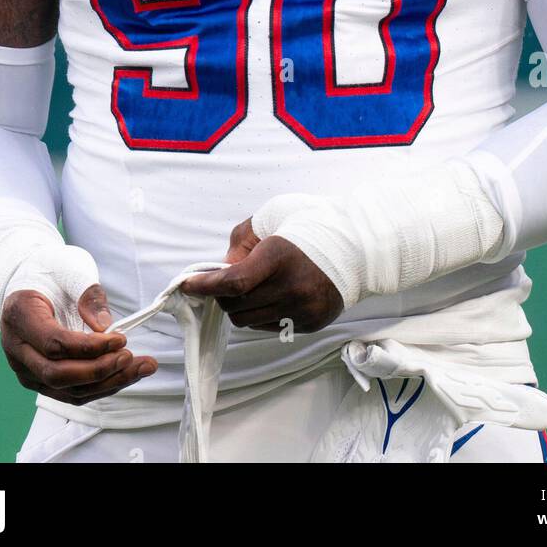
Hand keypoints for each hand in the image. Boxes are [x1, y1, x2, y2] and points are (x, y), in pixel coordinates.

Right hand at [0, 284, 156, 405]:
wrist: (31, 284)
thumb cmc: (50, 273)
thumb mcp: (70, 269)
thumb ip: (87, 293)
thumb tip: (104, 325)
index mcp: (20, 316)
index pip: (53, 343)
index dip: (89, 347)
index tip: (120, 339)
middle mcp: (17, 349)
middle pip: (57, 375)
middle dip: (99, 371)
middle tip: (130, 356)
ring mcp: (27, 369)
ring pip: (67, 390)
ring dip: (108, 383)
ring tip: (141, 368)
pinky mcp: (41, 380)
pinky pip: (72, 392)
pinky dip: (101, 386)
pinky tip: (126, 374)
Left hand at [181, 219, 342, 332]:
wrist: (358, 247)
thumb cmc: (311, 225)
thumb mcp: (272, 219)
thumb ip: (241, 243)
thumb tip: (222, 269)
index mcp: (279, 257)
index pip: (233, 282)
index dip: (205, 285)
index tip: (187, 284)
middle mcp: (290, 287)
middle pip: (236, 306)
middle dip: (222, 296)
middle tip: (224, 281)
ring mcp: (302, 309)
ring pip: (249, 321)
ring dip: (241, 306)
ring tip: (253, 287)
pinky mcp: (310, 324)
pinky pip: (270, 327)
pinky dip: (262, 314)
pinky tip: (274, 295)